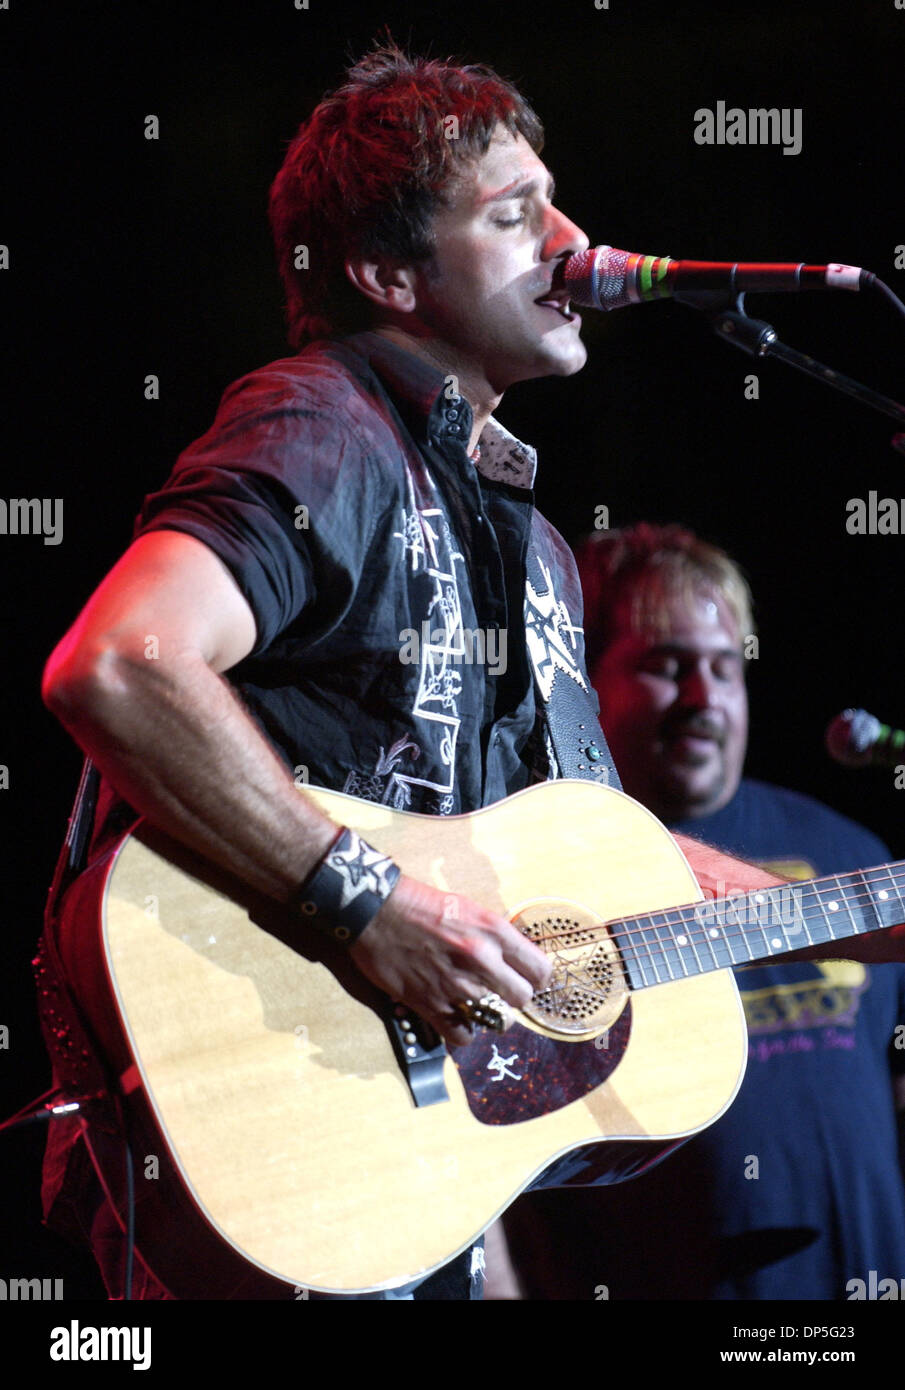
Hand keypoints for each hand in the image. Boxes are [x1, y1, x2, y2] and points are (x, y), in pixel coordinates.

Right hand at [349, 874, 552, 1044]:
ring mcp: (457, 986)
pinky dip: (462, 1031)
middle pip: (522, 999)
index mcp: (494, 931)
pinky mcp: (432, 1005)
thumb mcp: (469, 909)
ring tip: (474, 1002)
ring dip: (489, 1014)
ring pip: (499, 1021)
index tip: (524, 978)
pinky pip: (464, 1037)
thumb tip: (514, 961)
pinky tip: (455, 1017)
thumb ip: (495, 937)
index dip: (534, 978)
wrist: (376, 911)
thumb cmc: (420, 905)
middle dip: (512, 996)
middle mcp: (481, 960)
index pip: (540, 970)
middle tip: (497, 990)